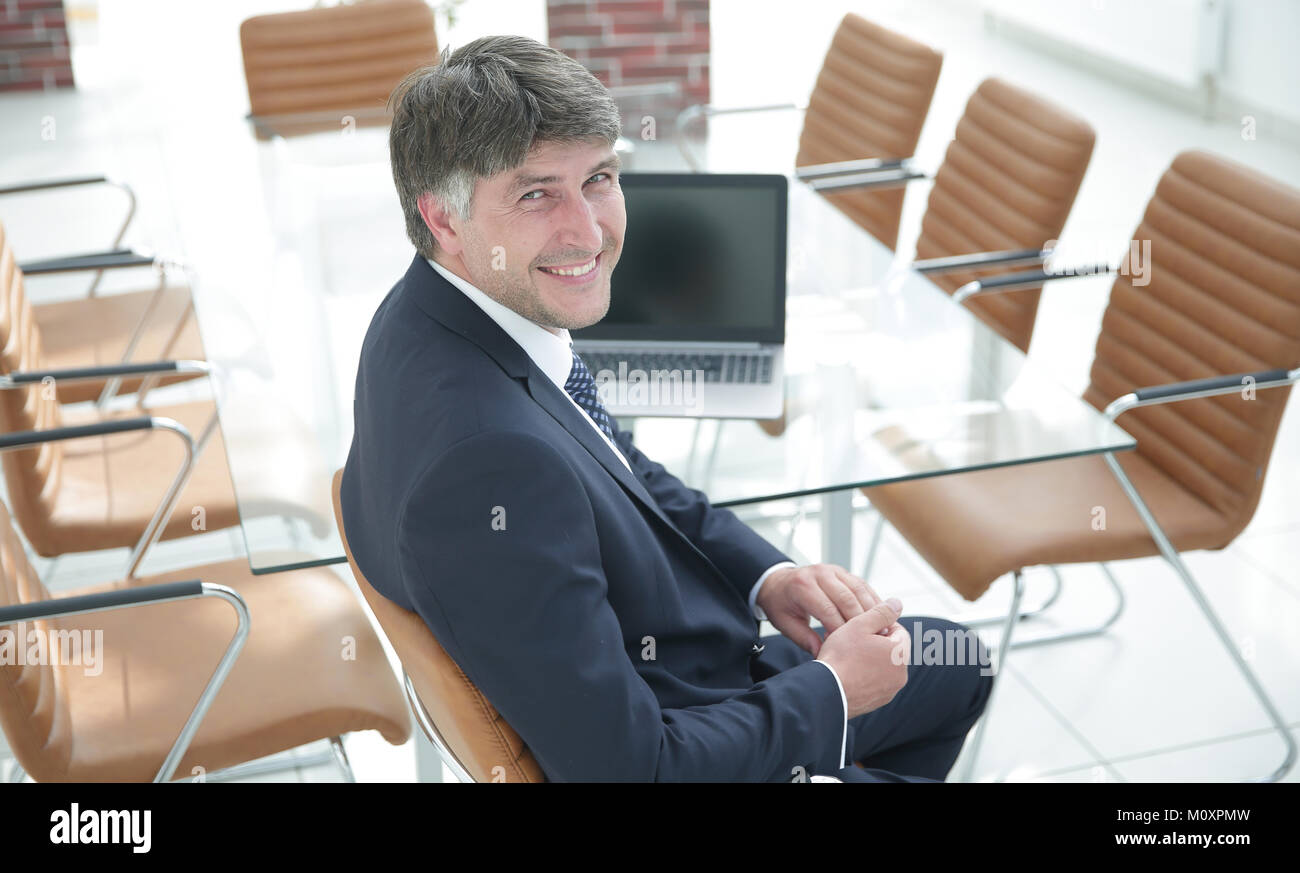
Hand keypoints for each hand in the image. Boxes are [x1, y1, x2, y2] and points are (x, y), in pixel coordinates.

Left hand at [756, 563, 891, 655]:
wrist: (777, 582)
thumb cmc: (781, 606)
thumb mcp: (785, 624)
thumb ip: (805, 639)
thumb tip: (824, 656)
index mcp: (802, 586)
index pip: (828, 610)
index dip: (841, 631)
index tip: (851, 649)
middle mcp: (819, 574)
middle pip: (847, 599)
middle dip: (862, 622)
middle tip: (874, 642)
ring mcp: (833, 570)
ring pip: (859, 590)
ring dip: (873, 611)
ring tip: (883, 631)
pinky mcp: (843, 571)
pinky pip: (862, 585)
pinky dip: (873, 601)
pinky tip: (881, 617)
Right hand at [817, 600, 910, 718]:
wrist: (825, 692)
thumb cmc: (841, 657)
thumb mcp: (859, 625)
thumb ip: (881, 612)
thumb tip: (897, 603)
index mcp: (900, 654)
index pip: (899, 631)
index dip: (880, 624)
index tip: (862, 625)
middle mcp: (900, 675)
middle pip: (891, 650)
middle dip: (875, 642)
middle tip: (852, 639)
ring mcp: (889, 691)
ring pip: (882, 667)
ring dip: (870, 659)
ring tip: (847, 656)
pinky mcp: (877, 702)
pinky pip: (874, 683)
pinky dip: (864, 676)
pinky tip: (846, 672)